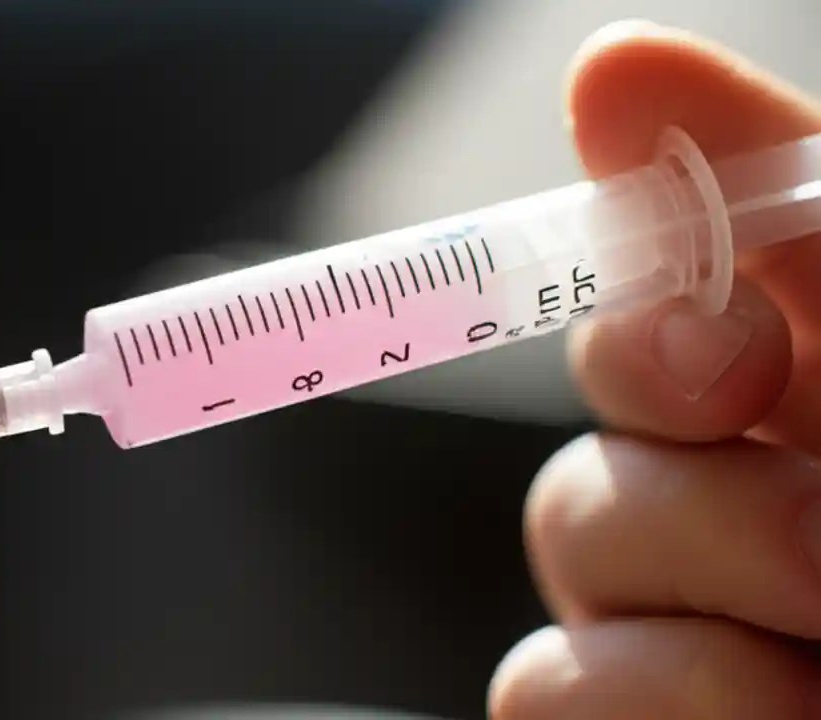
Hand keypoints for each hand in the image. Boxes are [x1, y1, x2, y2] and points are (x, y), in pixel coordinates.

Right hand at [488, 21, 820, 718]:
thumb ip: (802, 216)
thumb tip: (611, 66)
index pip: (668, 279)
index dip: (651, 290)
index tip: (726, 363)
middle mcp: (759, 494)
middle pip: (603, 423)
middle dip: (703, 494)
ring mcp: (692, 624)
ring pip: (562, 556)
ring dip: (693, 627)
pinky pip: (537, 692)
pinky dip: (646, 713)